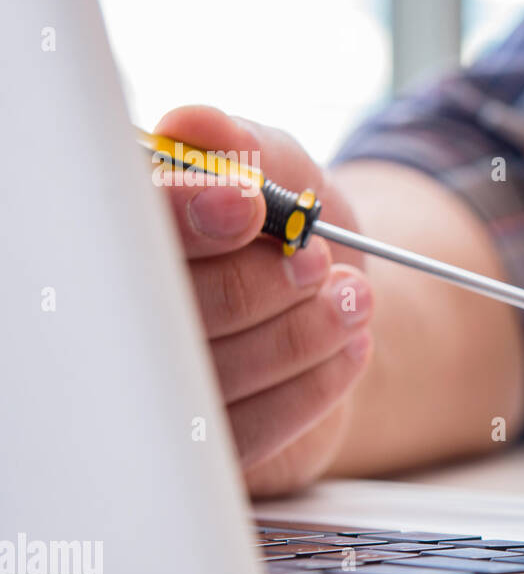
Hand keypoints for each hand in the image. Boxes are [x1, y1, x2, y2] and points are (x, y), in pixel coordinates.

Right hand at [154, 106, 372, 495]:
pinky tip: (350, 350)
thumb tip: (197, 124)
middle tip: (317, 262)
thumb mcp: (284, 171)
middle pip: (168, 312)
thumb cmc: (292, 233)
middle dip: (255, 285)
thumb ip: (248, 148)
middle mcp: (121, 321)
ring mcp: (155, 394)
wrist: (339, 306)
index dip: (184, 216)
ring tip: (353, 300)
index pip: (127, 231)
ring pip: (213, 376)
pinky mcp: (205, 448)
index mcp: (122, 241)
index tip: (249, 204)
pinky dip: (312, 386)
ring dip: (298, 334)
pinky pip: (248, 433)